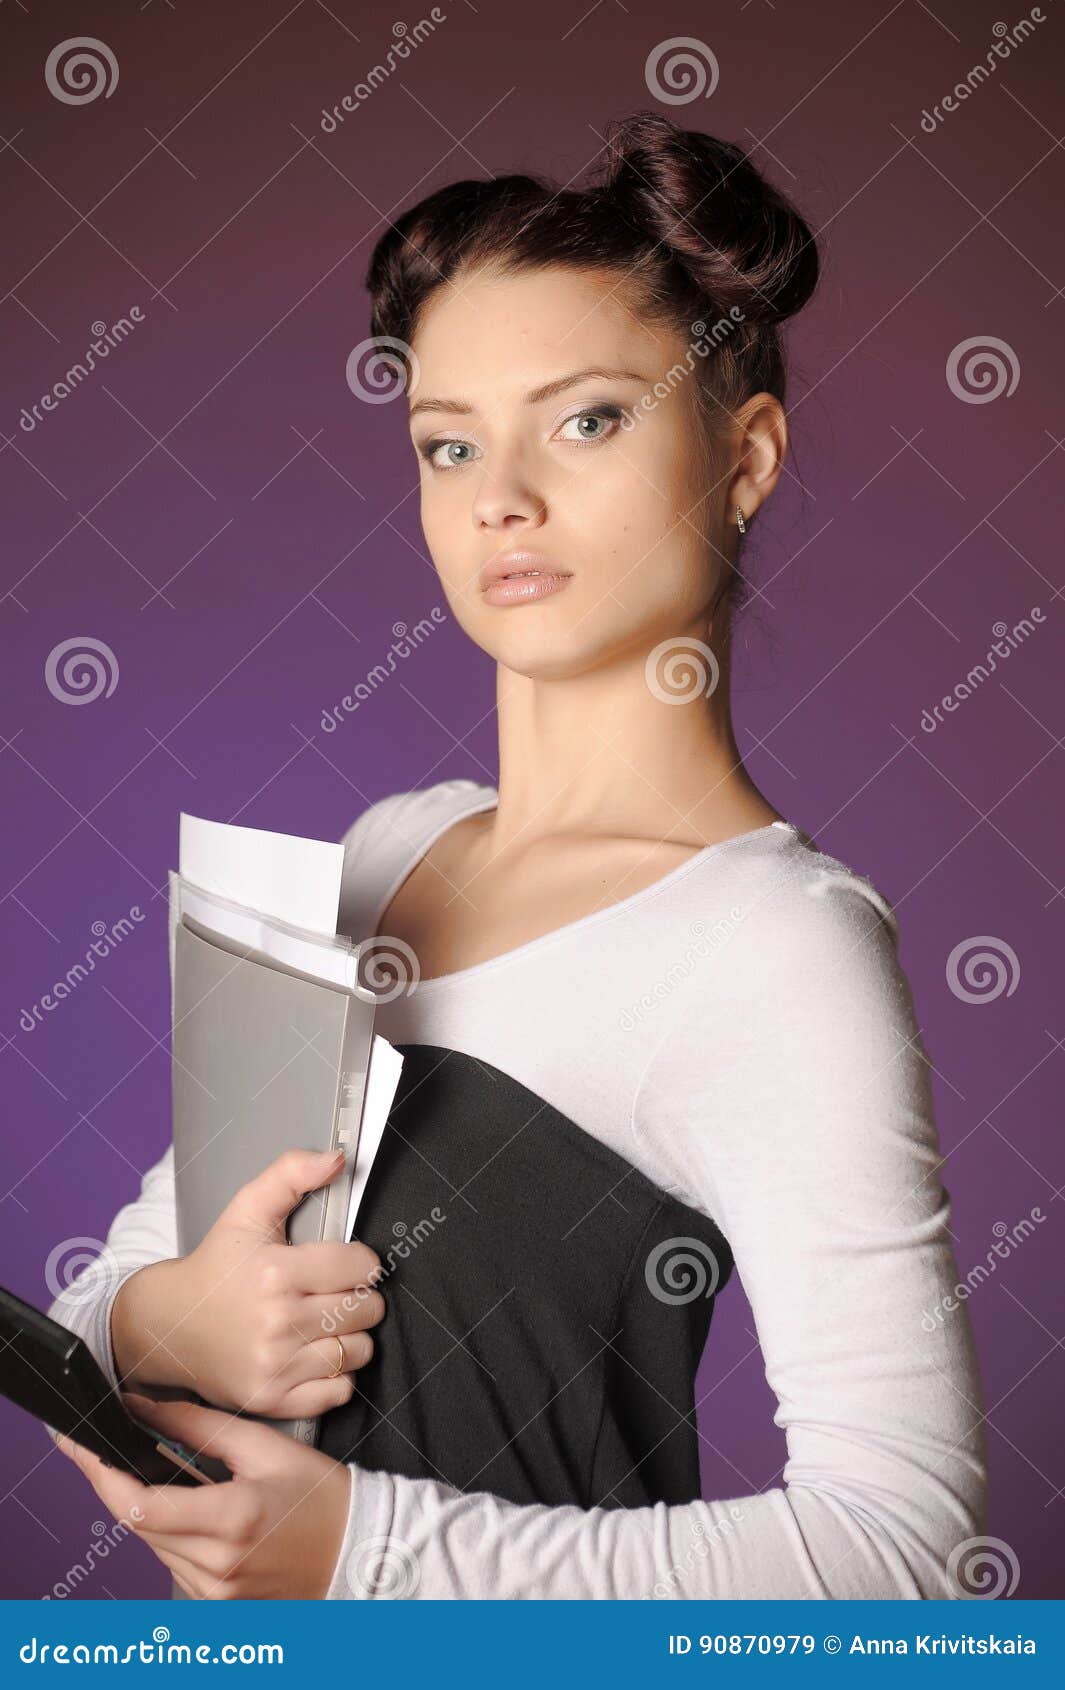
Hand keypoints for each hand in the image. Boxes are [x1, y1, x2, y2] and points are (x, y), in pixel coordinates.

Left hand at [55, 1392, 351, 1598]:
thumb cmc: (319, 1495)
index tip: (79, 1446)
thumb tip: (143, 1407)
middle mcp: (217, 1566)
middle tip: (100, 1445)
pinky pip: (170, 1560)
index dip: (101, 1476)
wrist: (356, 1549)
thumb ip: (198, 1427)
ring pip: (150, 1544)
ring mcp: (214, 1592)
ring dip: (140, 1506)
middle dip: (114, 1482)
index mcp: (232, 1520)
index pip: (140, 1507)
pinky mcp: (215, 1603)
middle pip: (136, 1525)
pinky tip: (182, 1502)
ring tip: (146, 1468)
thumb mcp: (264, 1446)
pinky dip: (165, 1529)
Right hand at [111, 1148, 384, 1419]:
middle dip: (361, 1298)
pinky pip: (339, 1390)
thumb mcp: (246, 1210)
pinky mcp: (272, 1399)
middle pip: (366, 1309)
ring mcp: (275, 1365)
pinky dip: (337, 1375)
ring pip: (358, 1350)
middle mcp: (277, 1321)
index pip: (361, 1266)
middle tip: (337, 1293)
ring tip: (327, 1323)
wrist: (168, 1326)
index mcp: (276, 1271)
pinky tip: (315, 1354)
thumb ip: (291, 1174)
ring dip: (353, 1336)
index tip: (346, 1264)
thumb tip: (338, 1157)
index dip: (361, 1261)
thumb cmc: (215, 1266)